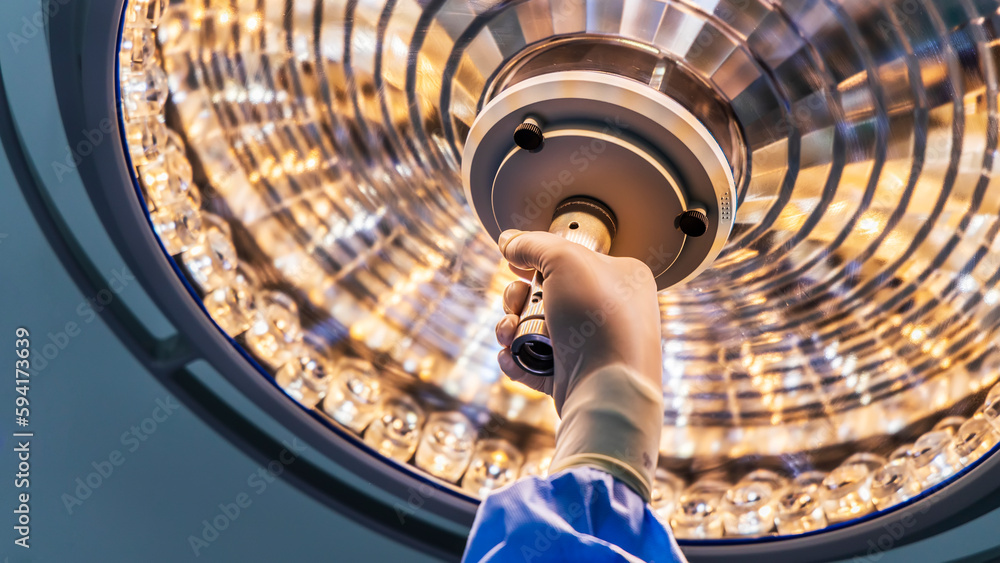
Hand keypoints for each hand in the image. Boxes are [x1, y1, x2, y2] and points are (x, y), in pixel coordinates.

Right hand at [495, 229, 662, 411]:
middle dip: (516, 298)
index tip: (517, 263)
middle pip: (543, 292)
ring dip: (509, 328)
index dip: (537, 260)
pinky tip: (511, 357)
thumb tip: (509, 241)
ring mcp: (587, 344)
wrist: (609, 390)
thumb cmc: (600, 321)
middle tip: (515, 304)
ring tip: (509, 335)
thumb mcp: (567, 260)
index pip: (569, 258)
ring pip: (533, 327)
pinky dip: (516, 358)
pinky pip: (532, 360)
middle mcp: (606, 309)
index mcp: (619, 276)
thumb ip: (533, 243)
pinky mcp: (570, 374)